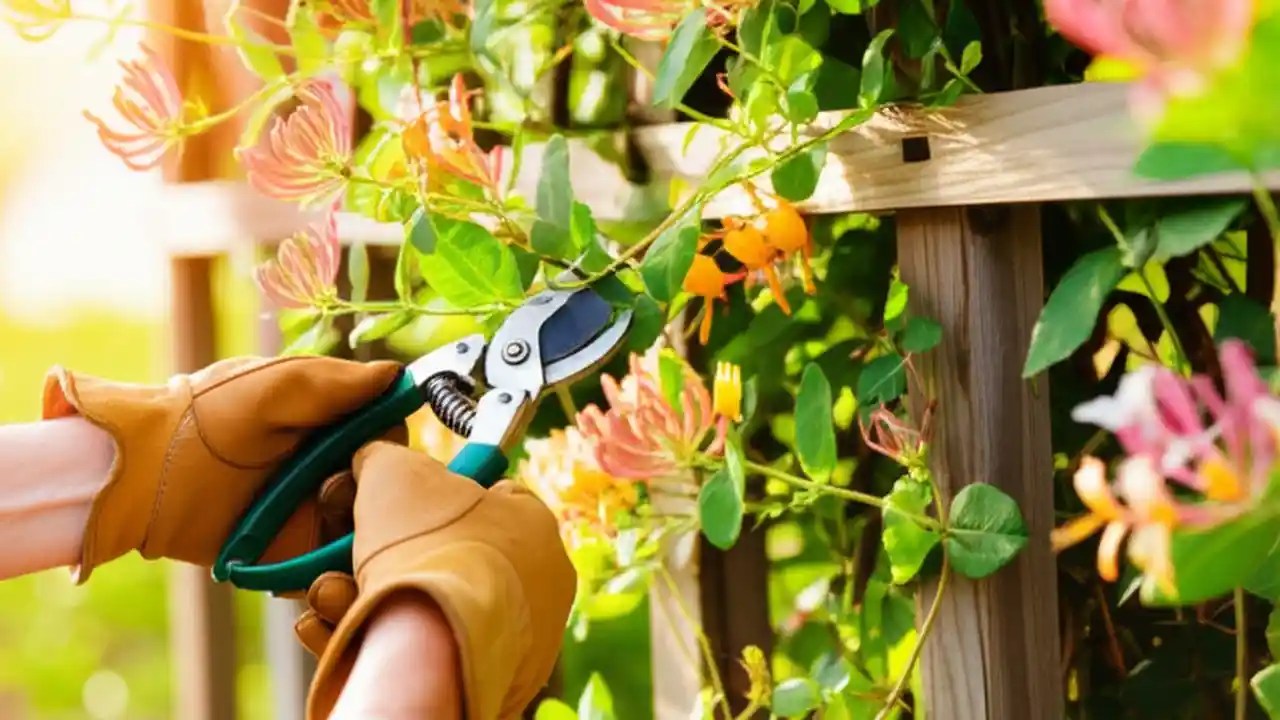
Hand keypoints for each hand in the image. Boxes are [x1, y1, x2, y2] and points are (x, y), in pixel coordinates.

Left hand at [41, 356, 401, 581]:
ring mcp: (312, 516)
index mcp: (328, 425)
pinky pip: (336, 567)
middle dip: (374, 484)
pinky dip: (339, 562)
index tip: (375, 440)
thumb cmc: (211, 414)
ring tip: (321, 502)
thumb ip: (342, 383)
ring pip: (368, 528)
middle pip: (386, 485)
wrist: (149, 469)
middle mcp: (327, 469)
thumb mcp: (281, 385)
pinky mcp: (294, 556)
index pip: (386, 435)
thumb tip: (398, 375)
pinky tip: (321, 540)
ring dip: (357, 519)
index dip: (388, 438)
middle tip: (338, 476)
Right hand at [297, 441, 575, 719]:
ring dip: (353, 592)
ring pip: (415, 604)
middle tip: (335, 547)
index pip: (484, 493)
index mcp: (532, 526)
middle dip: (371, 548)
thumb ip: (384, 457)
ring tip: (324, 592)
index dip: (427, 489)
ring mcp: (502, 638)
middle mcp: (528, 586)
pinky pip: (410, 651)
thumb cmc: (425, 549)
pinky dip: (361, 637)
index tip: (381, 494)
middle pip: (436, 553)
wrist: (431, 649)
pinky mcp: (471, 682)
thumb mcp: (395, 471)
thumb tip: (371, 458)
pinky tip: (320, 625)